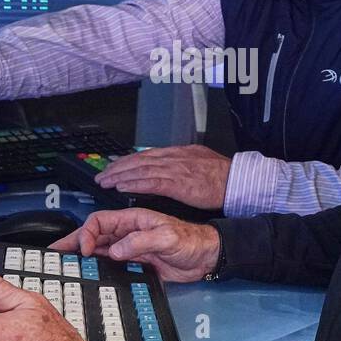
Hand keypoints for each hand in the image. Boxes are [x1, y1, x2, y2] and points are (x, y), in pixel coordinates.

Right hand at [50, 208, 218, 283]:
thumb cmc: (190, 241)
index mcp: (132, 219)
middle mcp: (127, 232)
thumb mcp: (166, 237)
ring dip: (81, 256)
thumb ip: (140, 241)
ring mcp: (129, 248)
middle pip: (93, 234)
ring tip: (64, 265)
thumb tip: (114, 250)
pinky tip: (87, 274)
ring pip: (98, 249)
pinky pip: (110, 264)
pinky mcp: (134, 263)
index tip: (83, 250)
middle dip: (73, 242)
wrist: (206, 257)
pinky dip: (96, 267)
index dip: (87, 233)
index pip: (100, 221)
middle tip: (55, 254)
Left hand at [94, 145, 231, 209]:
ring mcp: (175, 169)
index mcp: (179, 153)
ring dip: (120, 176)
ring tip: (106, 182)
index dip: (128, 161)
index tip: (115, 167)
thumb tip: (170, 169)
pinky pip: (151, 182)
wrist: (238, 181)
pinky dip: (134, 183)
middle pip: (139, 160)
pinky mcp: (179, 184)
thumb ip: (183, 164)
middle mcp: (174, 158)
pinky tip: (122, 187)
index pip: (147, 154)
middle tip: (102, 176)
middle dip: (118, 168)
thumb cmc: (223, 175)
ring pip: (140, 169)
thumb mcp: (200, 162)